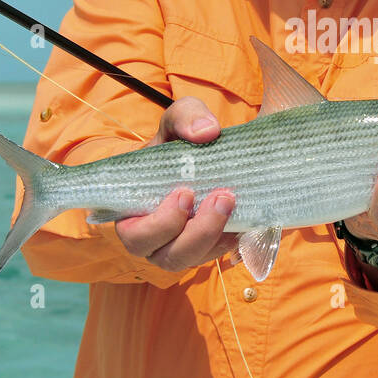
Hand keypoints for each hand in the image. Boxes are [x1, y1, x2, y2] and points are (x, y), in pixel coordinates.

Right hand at [114, 97, 239, 272]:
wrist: (204, 155)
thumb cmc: (177, 141)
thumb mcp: (178, 119)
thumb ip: (185, 117)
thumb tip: (207, 132)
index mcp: (133, 212)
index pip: (134, 235)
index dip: (158, 225)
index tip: (186, 193)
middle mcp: (154, 239)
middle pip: (167, 257)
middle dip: (195, 232)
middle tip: (220, 198)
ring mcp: (182, 247)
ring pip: (193, 260)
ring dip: (214, 235)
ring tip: (231, 201)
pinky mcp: (208, 248)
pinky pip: (219, 256)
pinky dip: (233, 239)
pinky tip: (244, 216)